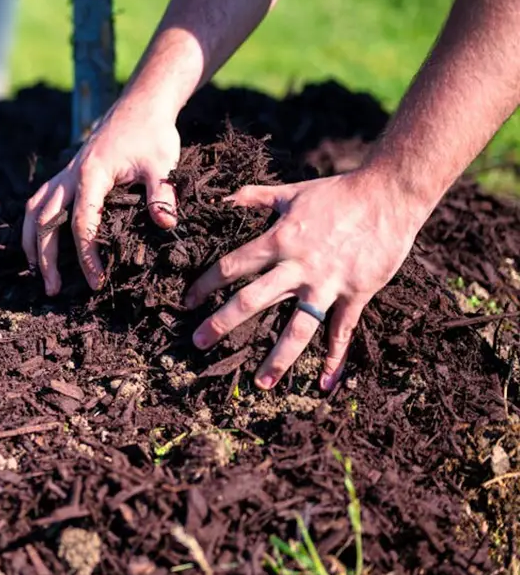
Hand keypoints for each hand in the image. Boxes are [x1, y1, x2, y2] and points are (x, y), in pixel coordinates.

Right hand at [23, 95, 180, 295]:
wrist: (141, 104)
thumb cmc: (153, 134)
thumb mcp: (162, 163)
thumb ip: (162, 194)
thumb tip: (165, 224)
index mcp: (91, 174)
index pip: (81, 223)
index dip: (86, 255)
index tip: (96, 281)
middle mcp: (71, 174)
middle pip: (46, 220)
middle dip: (46, 257)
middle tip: (52, 290)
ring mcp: (66, 172)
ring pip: (35, 209)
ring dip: (32, 242)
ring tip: (36, 272)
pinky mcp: (68, 172)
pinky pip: (41, 199)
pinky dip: (35, 223)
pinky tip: (38, 242)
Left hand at [184, 169, 429, 391]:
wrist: (387, 195)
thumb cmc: (337, 192)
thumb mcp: (291, 191)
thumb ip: (254, 196)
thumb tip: (224, 198)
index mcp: (279, 240)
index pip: (232, 266)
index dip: (206, 284)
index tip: (188, 301)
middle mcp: (298, 266)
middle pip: (252, 300)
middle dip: (222, 323)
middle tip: (199, 343)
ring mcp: (328, 284)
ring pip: (298, 328)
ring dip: (278, 357)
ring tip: (261, 383)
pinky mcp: (356, 294)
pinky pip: (342, 331)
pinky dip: (334, 358)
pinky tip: (325, 382)